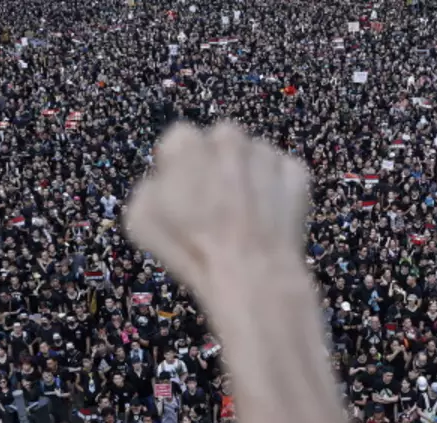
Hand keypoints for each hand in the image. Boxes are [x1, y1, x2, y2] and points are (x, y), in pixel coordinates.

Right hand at [125, 122, 309, 295]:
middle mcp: (229, 137)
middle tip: (215, 202)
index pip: (179, 140)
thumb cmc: (190, 246)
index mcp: (187, 143)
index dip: (179, 167)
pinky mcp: (296, 172)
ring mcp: (266, 153)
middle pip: (219, 142)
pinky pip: (282, 174)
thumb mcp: (140, 218)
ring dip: (247, 175)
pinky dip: (277, 189)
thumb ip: (149, 187)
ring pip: (253, 156)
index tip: (182, 191)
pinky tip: (268, 216)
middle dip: (216, 164)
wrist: (250, 271)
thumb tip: (162, 182)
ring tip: (244, 213)